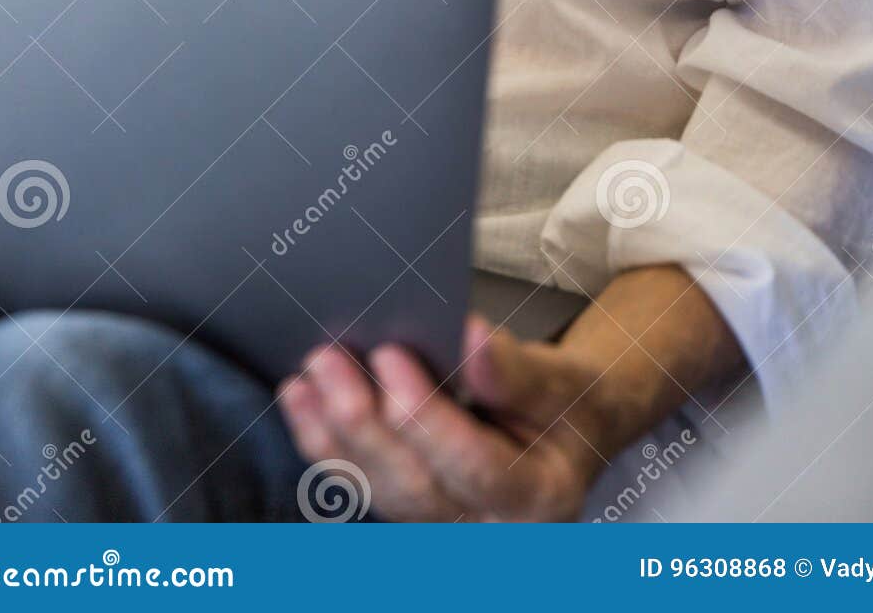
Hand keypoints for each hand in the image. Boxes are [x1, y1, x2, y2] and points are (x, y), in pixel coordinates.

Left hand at [277, 314, 619, 521]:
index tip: (391, 354)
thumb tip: (470, 339)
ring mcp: (447, 532)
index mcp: (539, 500)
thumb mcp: (562, 380)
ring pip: (380, 493)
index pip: (473, 466)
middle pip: (414, 487)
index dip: (426, 414)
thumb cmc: (567, 403)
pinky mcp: (416, 515)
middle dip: (362, 422)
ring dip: (332, 435)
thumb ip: (515, 372)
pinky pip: (366, 487)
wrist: (569, 432)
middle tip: (326, 359)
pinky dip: (329, 445)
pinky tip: (303, 401)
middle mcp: (489, 532)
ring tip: (303, 377)